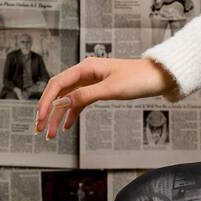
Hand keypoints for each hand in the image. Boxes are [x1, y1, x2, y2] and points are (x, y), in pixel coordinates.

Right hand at [34, 56, 175, 138]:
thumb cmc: (139, 79)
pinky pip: (81, 101)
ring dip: (60, 116)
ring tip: (52, 133)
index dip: (46, 101)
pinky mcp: (101, 89)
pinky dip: (73, 113)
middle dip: (49, 111)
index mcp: (86, 67)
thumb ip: (86, 95)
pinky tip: (67, 125)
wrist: (159, 77)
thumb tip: (62, 103)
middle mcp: (86, 72)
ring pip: (69, 99)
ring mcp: (93, 81)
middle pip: (60, 92)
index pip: (57, 84)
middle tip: (41, 129)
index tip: (40, 118)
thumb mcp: (112, 89)